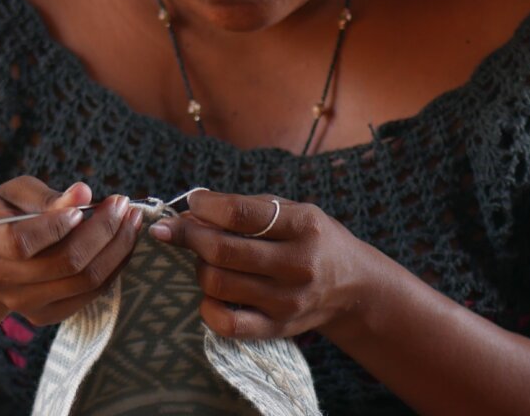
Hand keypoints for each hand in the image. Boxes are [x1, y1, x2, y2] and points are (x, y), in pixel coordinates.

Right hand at [0, 176, 142, 328]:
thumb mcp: (12, 194)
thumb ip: (46, 196)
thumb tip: (84, 193)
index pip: (22, 242)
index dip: (57, 224)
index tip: (85, 204)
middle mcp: (2, 281)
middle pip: (65, 263)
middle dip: (103, 231)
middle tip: (122, 204)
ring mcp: (24, 304)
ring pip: (84, 281)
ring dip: (117, 249)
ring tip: (131, 220)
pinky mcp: (46, 315)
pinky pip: (90, 295)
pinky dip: (113, 267)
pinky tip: (122, 243)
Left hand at [149, 189, 375, 339]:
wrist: (352, 287)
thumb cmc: (311, 239)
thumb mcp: (293, 210)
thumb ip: (245, 208)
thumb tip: (190, 212)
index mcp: (303, 226)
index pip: (240, 214)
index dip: (206, 205)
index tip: (193, 201)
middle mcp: (297, 265)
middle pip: (223, 251)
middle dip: (189, 235)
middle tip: (178, 228)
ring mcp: (286, 301)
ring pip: (217, 284)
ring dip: (199, 266)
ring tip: (206, 257)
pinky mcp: (277, 328)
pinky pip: (227, 324)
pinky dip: (207, 307)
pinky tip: (210, 292)